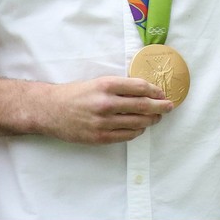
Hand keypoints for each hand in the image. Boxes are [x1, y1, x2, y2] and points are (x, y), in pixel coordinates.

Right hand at [36, 76, 173, 144]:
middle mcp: (105, 103)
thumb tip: (145, 91)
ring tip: (157, 117)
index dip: (155, 90)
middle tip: (169, 106)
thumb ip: (120, 86)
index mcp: (106, 85)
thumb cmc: (76, 94)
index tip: (162, 93)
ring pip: (137, 122)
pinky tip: (141, 128)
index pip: (139, 87)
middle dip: (160, 106)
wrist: (50, 110)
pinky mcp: (98, 137)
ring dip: (151, 120)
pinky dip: (137, 132)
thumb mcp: (98, 82)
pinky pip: (126, 136)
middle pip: (142, 105)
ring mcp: (102, 122)